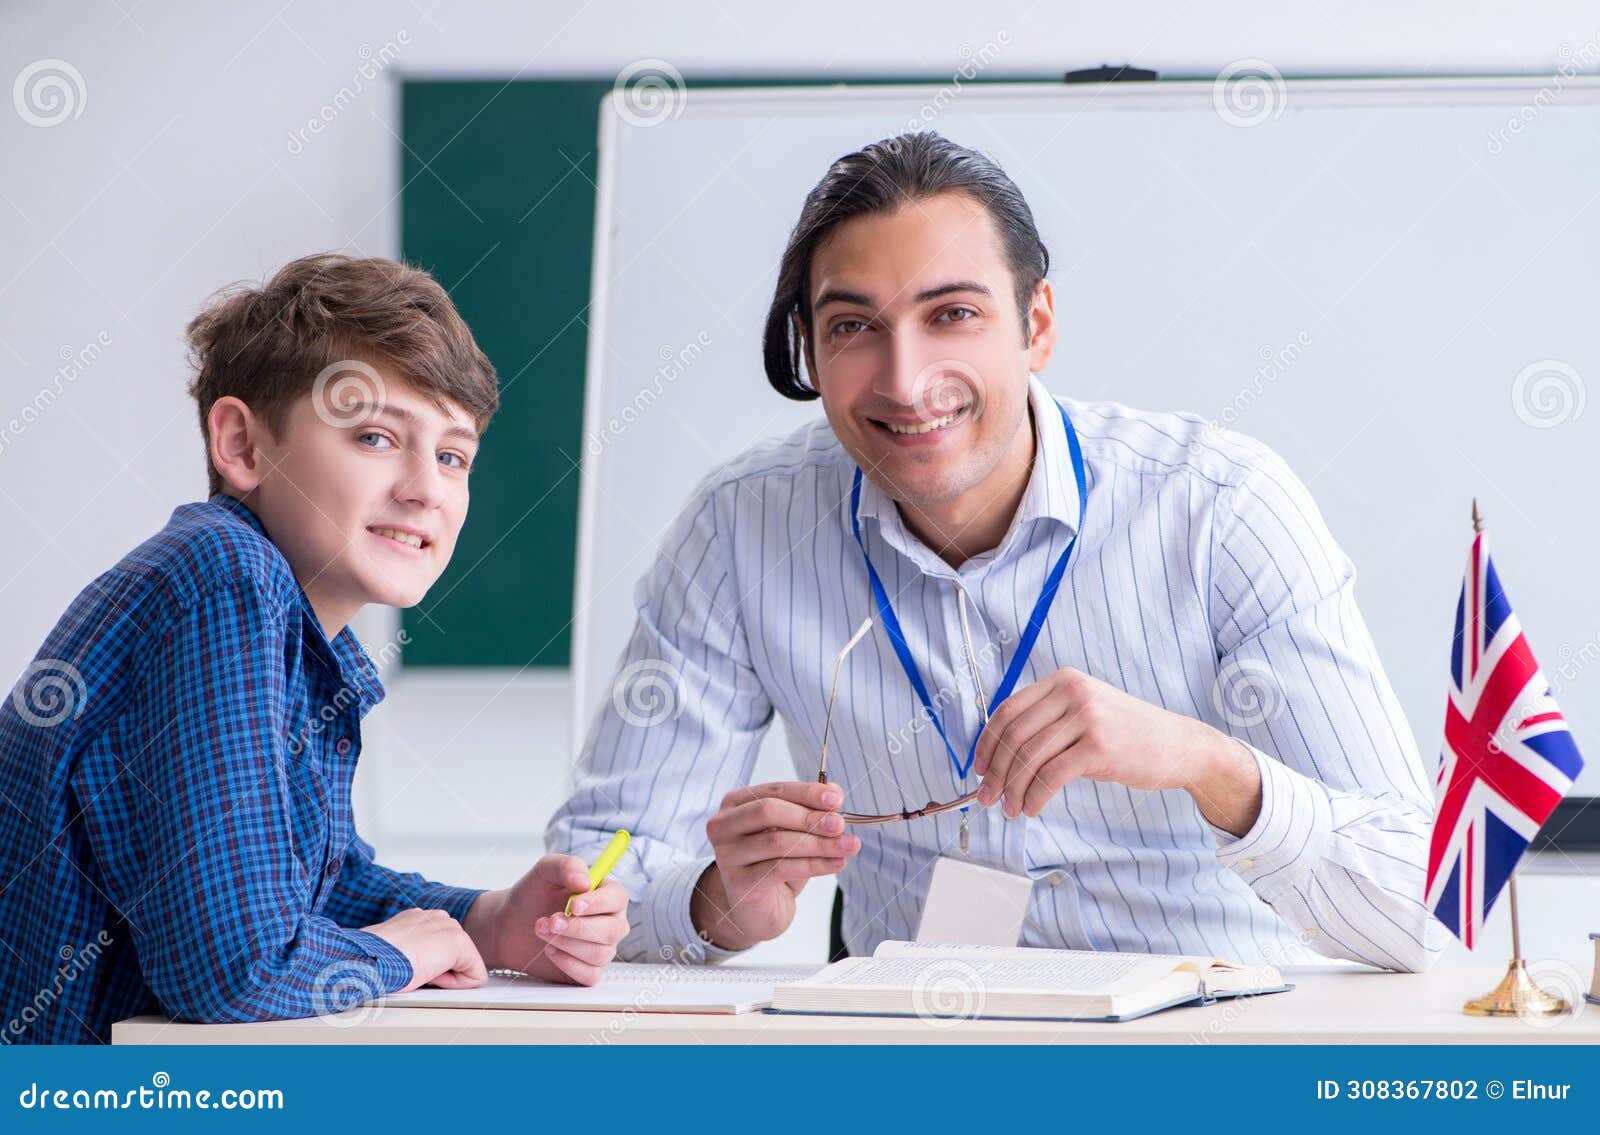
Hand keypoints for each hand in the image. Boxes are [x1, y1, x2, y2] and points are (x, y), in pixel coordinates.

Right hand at [363, 908, 487, 992]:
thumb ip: (411, 952)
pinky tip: (432, 977)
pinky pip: (475, 974)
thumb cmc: (371, 961)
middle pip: (457, 956)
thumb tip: (415, 966)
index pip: (441, 948)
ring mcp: (448, 926)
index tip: (410, 968)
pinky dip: (457, 984)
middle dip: (440, 971)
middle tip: (414, 971)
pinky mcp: (458, 941)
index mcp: (420, 919)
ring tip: (420, 972)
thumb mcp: (393, 952)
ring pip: (466, 964)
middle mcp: (436, 917)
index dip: (429, 968)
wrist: (367, 959)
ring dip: (446, 976)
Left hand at [463, 854, 628, 985]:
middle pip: (612, 930)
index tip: (574, 905)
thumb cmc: (533, 895)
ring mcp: (602, 948)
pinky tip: (550, 951)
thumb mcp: (545, 871)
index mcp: (606, 894)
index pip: (618, 898)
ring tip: (542, 931)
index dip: (599, 903)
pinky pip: (589, 974)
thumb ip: (567, 866)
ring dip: (566, 943)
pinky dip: (568, 964)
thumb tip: (585, 881)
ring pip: (599, 953)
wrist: (510, 924)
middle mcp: (610, 922)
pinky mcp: (588, 970)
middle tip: (551, 921)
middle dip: (578, 927)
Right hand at [691, 781, 859, 951]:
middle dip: (810, 817)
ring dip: (818, 843)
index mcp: (735, 804)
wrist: (758, 910)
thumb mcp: (793, 833)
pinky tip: (836, 863)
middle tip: (840, 825)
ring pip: (778, 842)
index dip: (807, 793)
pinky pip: (782, 868)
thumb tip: (834, 794)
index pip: (775, 790)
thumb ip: (809, 811)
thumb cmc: (774, 864)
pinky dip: (814, 864)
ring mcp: (728, 855)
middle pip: (769, 811)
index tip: (836, 798)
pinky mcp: (739, 883)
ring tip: (848, 846)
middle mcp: (724, 826)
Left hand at [973, 667, 1261, 832]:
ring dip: (1013, 788)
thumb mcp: (1085, 714)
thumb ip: (1048, 723)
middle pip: (1014, 735)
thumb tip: (1000, 757)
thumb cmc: (1127, 735)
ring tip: (1009, 809)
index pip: (1008, 710)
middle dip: (995, 771)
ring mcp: (1086, 717)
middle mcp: (1073, 692)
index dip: (987, 743)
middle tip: (986, 797)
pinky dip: (1035, 795)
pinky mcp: (1098, 746)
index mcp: (1063, 681)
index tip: (979, 769)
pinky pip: (1051, 775)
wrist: (1179, 745)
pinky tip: (1031, 808)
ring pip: (1029, 757)